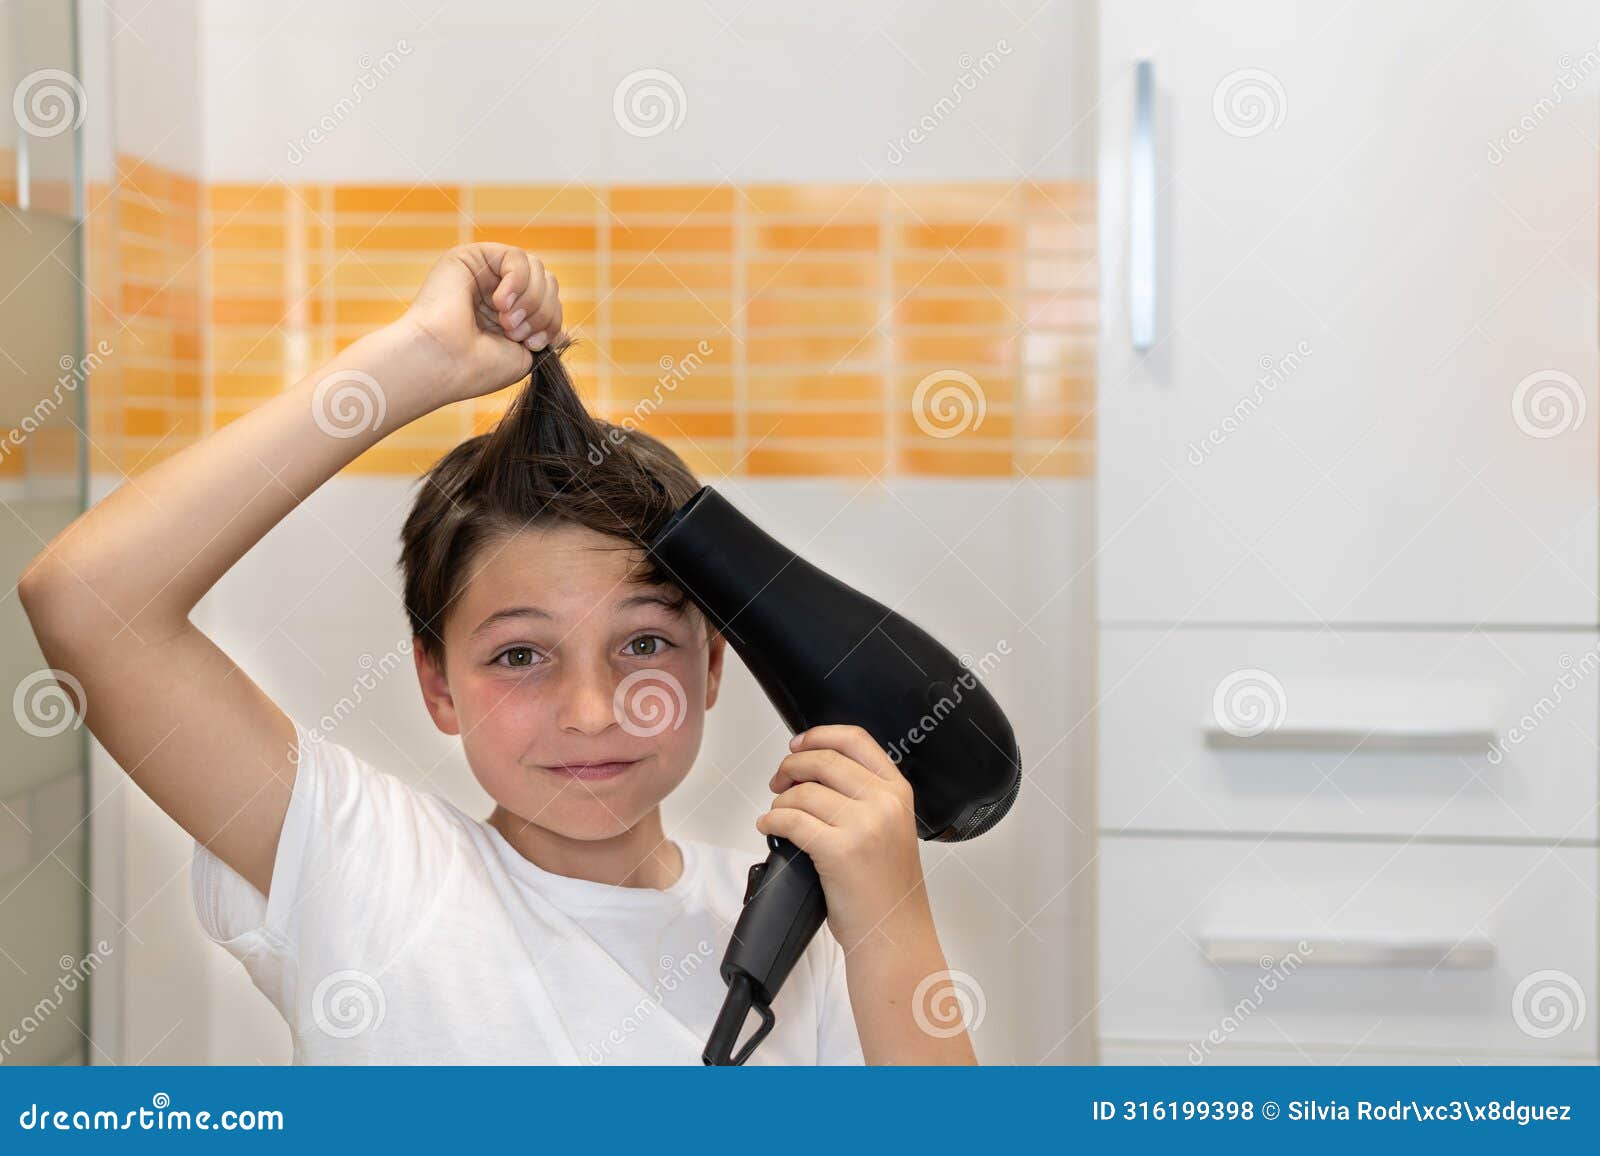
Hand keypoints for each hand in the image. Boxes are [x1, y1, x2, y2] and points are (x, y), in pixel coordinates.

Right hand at [399, 243, 566, 400]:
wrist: (443, 364)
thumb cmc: (478, 367)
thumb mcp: (524, 354)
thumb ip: (544, 335)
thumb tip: (567, 332)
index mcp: (507, 314)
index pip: (550, 301)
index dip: (552, 321)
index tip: (534, 344)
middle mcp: (495, 290)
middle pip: (547, 282)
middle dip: (543, 311)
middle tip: (517, 334)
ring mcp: (483, 272)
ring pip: (536, 268)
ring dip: (531, 300)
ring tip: (507, 323)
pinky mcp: (470, 256)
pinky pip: (516, 257)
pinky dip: (517, 282)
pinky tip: (500, 303)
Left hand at [756, 724, 930, 955]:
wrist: (894, 934)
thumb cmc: (887, 889)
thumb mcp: (890, 828)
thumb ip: (865, 797)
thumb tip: (813, 770)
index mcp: (897, 791)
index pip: (854, 739)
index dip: (818, 735)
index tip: (797, 745)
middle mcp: (884, 802)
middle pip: (821, 761)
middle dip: (789, 768)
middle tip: (778, 783)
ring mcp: (864, 826)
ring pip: (802, 793)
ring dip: (779, 803)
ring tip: (778, 817)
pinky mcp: (839, 850)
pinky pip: (789, 820)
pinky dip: (771, 821)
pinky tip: (769, 829)